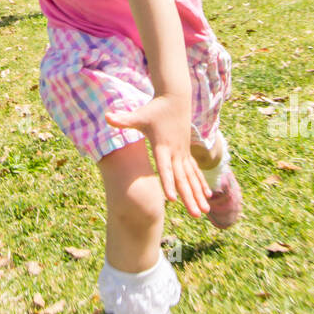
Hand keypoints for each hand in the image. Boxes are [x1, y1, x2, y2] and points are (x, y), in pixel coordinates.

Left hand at [105, 94, 211, 217]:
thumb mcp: (139, 115)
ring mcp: (183, 153)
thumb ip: (124, 119)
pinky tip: (207, 196)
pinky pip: (194, 172)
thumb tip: (107, 116)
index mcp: (163, 146)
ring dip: (198, 195)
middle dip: (189, 198)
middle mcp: (175, 152)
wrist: (175, 98)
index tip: (172, 199)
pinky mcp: (186, 152)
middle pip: (183, 179)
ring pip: (191, 178)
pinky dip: (200, 184)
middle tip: (196, 215)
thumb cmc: (155, 108)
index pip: (165, 169)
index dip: (168, 184)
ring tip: (204, 212)